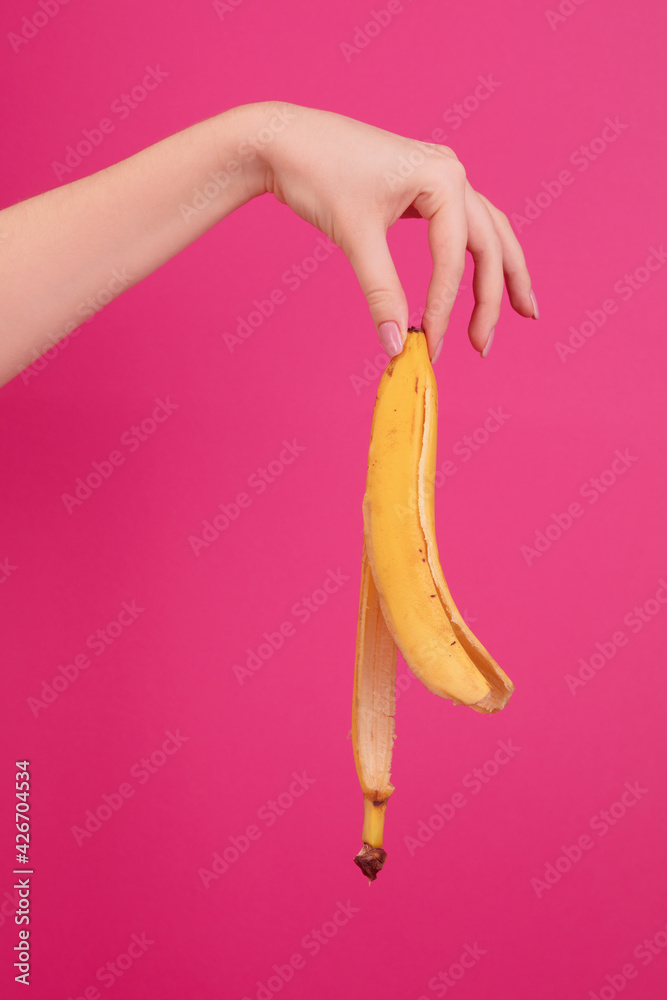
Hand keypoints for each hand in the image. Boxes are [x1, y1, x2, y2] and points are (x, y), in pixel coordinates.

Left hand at [257, 102, 537, 360]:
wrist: (283, 139)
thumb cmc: (317, 173)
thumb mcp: (355, 237)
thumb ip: (382, 293)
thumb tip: (397, 344)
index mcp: (443, 176)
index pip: (453, 258)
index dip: (444, 308)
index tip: (430, 346)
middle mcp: (451, 172)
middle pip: (490, 245)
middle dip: (491, 298)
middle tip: (483, 346)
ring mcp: (440, 176)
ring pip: (487, 233)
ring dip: (502, 274)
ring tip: (523, 311)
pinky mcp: (423, 187)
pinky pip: (463, 226)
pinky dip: (475, 256)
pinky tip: (481, 280)